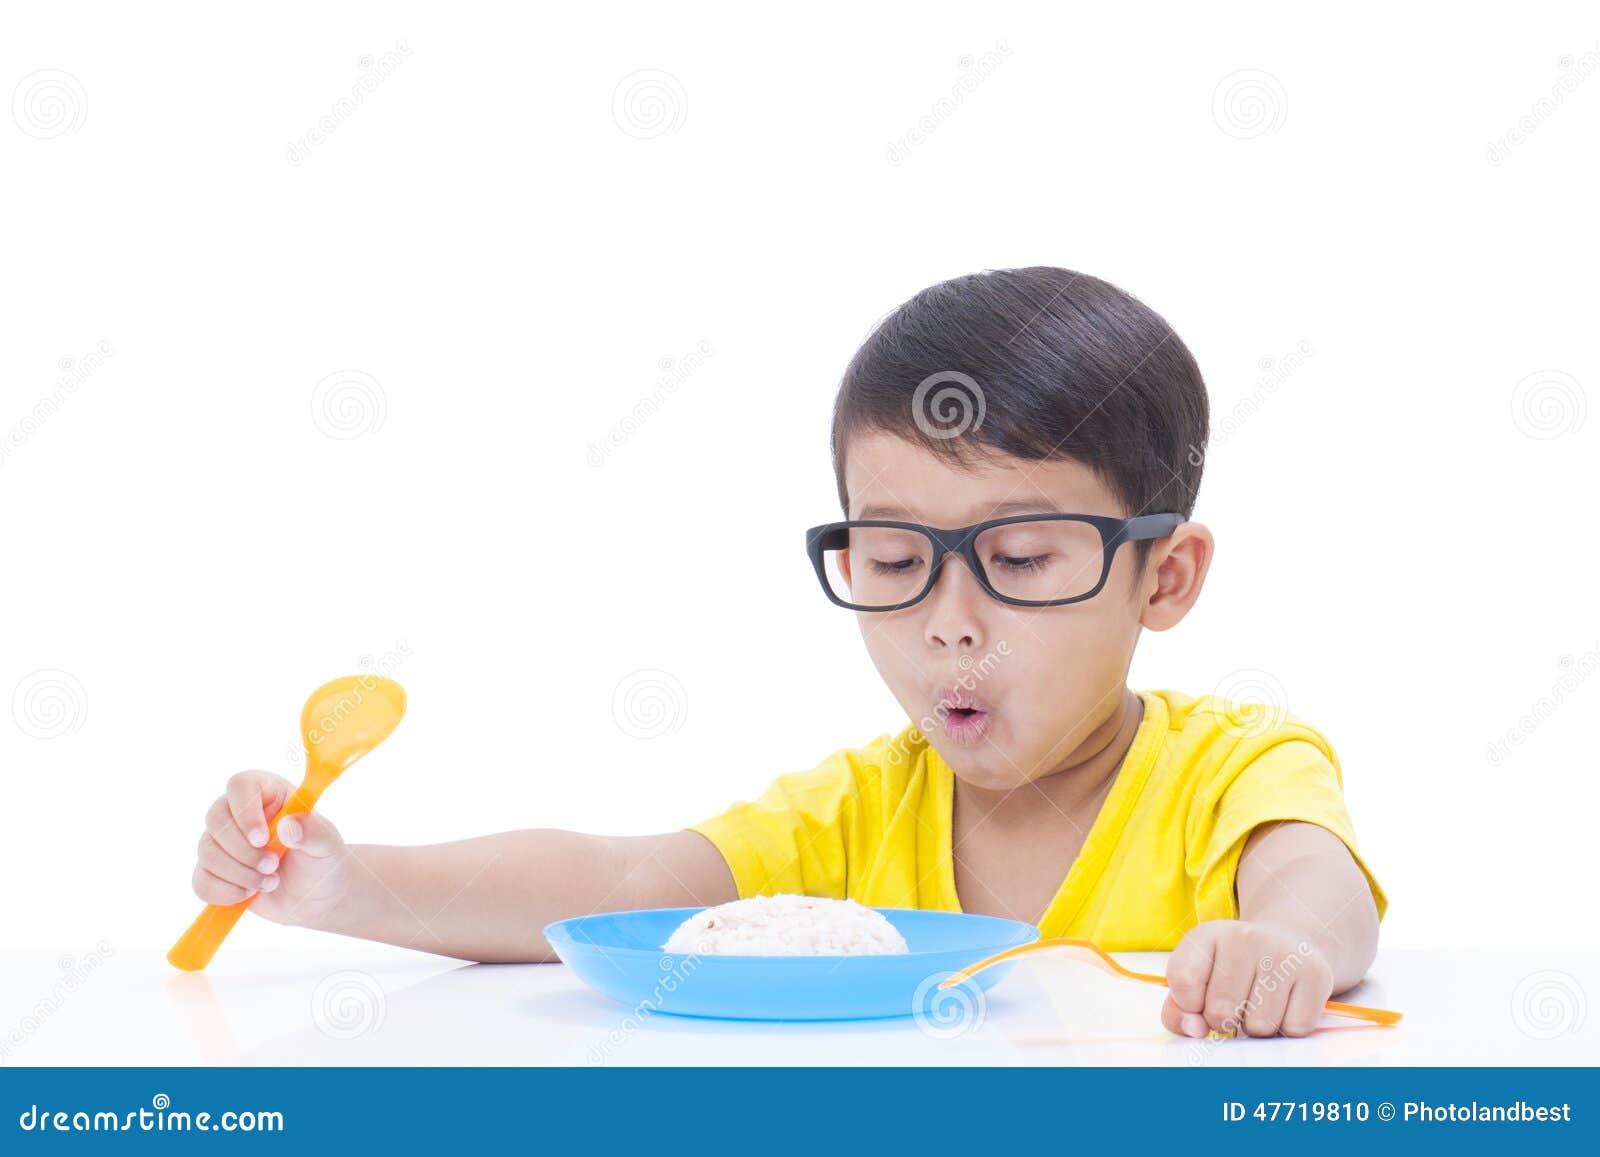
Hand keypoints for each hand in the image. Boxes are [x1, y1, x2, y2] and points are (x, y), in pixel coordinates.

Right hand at [192, 771, 351, 928]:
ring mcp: (222, 842)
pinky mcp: (214, 871)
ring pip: (208, 853)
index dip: (245, 812)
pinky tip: (251, 892)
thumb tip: (288, 826)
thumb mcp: (327, 844)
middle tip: (273, 865)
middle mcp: (239, 812)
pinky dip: (226, 893)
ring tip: (271, 881)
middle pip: (215, 819)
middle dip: (243, 851)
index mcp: (268, 792)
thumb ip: (313, 831)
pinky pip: (201, 881)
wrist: (317, 896)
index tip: (262, 838)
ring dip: (240, 874)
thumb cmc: (322, 860)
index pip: (240, 785)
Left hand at [1160, 919, 1333, 1037]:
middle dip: (1224, 1021)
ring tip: (1260, 1002)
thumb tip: (1197, 1030)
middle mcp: (1244, 936)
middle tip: (1235, 1002)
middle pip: (1221, 1012)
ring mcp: (1282, 953)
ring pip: (1260, 1025)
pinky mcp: (1315, 973)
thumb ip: (1178, 1011)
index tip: (1199, 999)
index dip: (1189, 1004)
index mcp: (1207, 934)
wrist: (1286, 944)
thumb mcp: (1195, 981)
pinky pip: (1295, 1028)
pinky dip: (1287, 1028)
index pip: (1184, 982)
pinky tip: (1285, 1004)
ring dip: (1257, 1026)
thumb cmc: (1231, 971)